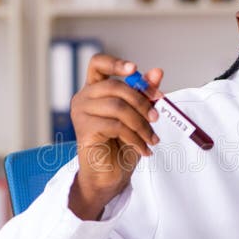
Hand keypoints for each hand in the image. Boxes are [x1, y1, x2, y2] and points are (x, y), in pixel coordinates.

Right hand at [68, 54, 162, 220]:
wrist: (111, 176)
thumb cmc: (122, 145)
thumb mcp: (139, 116)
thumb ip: (145, 94)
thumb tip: (157, 72)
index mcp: (95, 89)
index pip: (98, 63)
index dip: (115, 63)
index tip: (134, 68)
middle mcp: (84, 97)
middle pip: (115, 86)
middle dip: (142, 101)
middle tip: (157, 117)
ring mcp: (81, 112)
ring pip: (118, 106)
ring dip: (141, 124)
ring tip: (151, 139)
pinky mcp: (84, 129)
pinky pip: (116, 125)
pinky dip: (134, 137)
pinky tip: (143, 148)